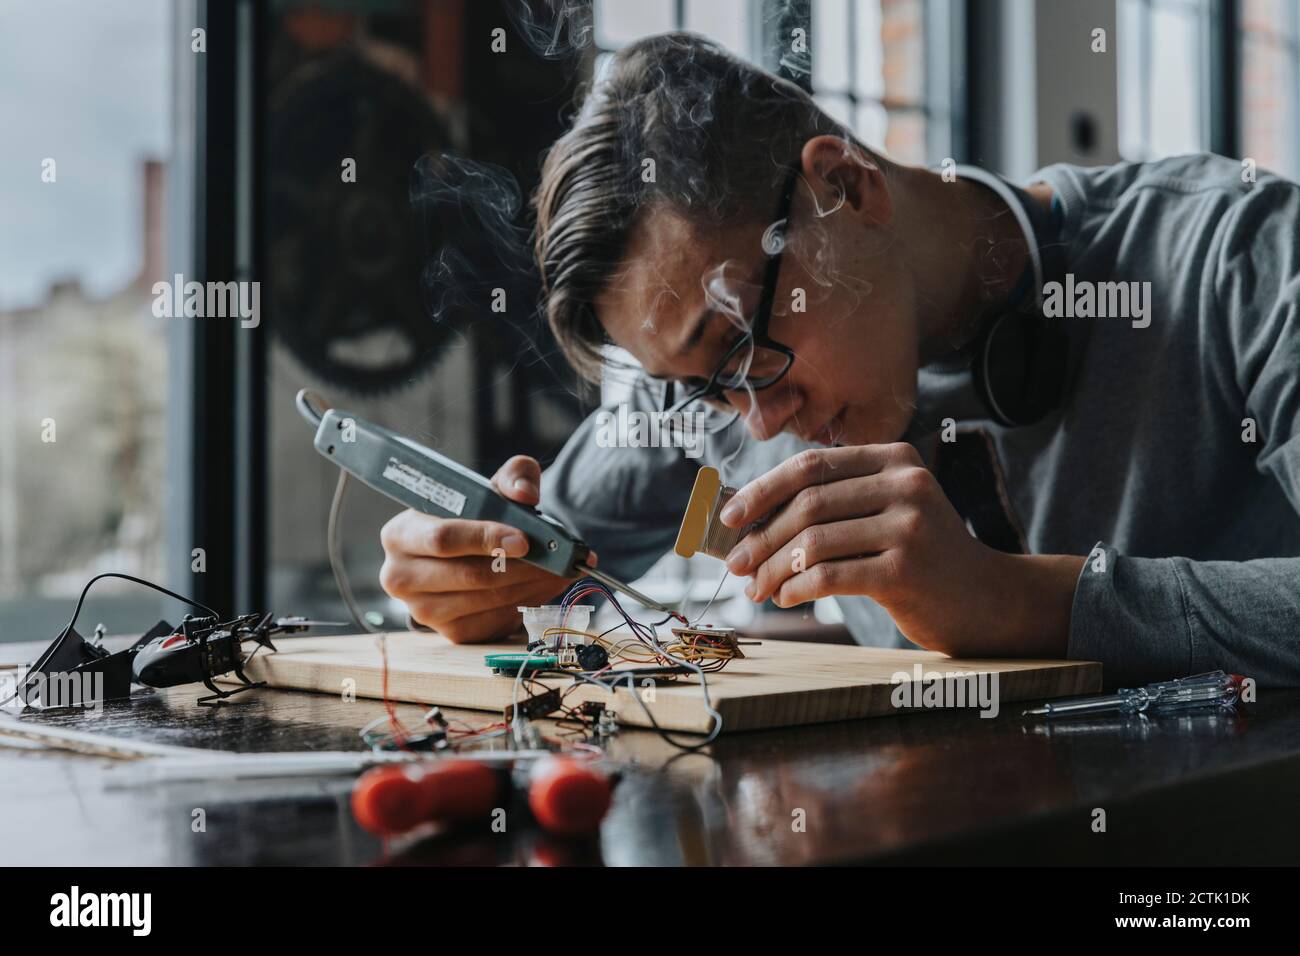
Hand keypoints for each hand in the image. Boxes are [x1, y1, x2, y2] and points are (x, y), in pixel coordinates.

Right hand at [379, 455, 591, 642]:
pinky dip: (526, 603)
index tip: (524, 540)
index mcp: (401, 534)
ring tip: (557, 570)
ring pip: (486, 599)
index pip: (443, 538)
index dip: (485, 539)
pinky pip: (494, 621)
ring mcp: (423, 610)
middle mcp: (401, 576)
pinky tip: (542, 586)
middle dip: (519, 566)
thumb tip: (525, 495)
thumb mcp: (492, 487)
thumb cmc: (475, 516)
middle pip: (468, 574)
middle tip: (555, 559)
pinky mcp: (451, 633)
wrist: (468, 554)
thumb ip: (514, 476)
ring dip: (530, 585)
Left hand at [719, 444, 1079, 656]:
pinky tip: (787, 599)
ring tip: (757, 589)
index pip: (810, 466)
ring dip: (773, 569)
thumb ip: (833, 505)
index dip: (762, 491)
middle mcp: (905, 484)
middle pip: (808, 504)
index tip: (729, 517)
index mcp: (894, 458)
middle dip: (761, 537)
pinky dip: (798, 588)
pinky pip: (831, 576)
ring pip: (813, 543)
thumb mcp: (886, 513)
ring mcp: (909, 525)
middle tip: (735, 564)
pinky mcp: (906, 569)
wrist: (987, 599)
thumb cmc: (920, 557)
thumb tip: (749, 520)